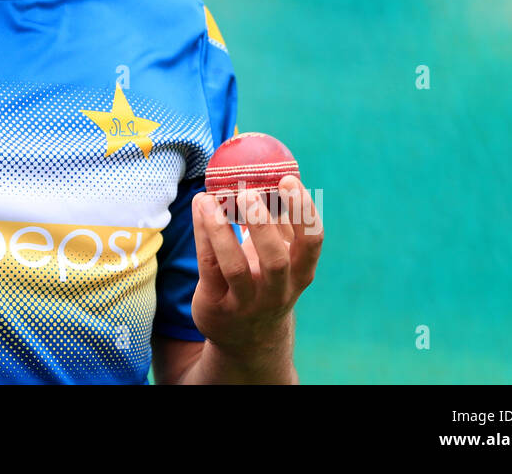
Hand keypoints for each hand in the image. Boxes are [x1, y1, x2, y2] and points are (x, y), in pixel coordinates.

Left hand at [190, 175, 321, 358]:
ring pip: (236, 268)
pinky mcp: (217, 305)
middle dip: (263, 224)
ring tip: (210, 200)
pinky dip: (204, 235)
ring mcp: (246, 302)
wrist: (247, 338)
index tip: (288, 180)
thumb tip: (272, 173)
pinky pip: (209, 267)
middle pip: (276, 260)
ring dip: (222, 231)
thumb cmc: (264, 280)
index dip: (302, 211)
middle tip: (247, 191)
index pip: (311, 242)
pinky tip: (200, 209)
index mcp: (300, 273)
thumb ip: (278, 222)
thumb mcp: (278, 256)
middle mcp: (277, 291)